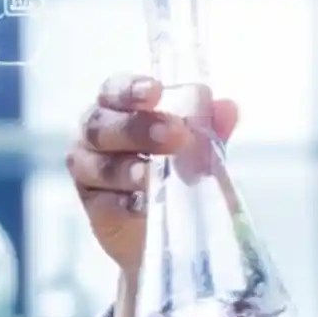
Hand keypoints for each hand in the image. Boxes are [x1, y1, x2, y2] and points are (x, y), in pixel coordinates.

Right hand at [67, 73, 238, 275]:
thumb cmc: (178, 171)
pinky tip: (144, 204)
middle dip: (137, 128)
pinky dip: (124, 202)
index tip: (155, 92)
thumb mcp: (199, 147)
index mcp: (119, 109)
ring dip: (127, 168)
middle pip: (101, 125)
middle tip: (175, 134)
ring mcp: (90, 172)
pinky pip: (104, 203)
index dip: (130, 89)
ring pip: (98, 164)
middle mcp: (97, 135)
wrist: (173, 227)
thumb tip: (227, 109)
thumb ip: (209, 127)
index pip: (115, 91)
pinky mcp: (96, 208)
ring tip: (153, 175)